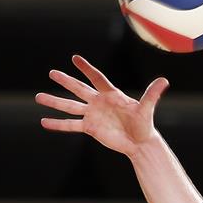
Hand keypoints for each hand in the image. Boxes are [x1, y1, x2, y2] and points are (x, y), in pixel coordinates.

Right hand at [37, 55, 166, 158]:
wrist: (139, 143)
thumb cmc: (144, 125)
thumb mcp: (146, 109)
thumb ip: (152, 94)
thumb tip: (164, 80)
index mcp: (111, 94)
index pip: (96, 78)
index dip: (86, 69)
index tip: (74, 58)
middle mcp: (99, 102)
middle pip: (79, 89)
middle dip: (65, 81)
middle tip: (51, 73)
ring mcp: (92, 114)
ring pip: (70, 106)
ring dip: (54, 102)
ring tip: (38, 97)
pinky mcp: (90, 128)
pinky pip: (70, 125)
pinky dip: (57, 124)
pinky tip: (44, 122)